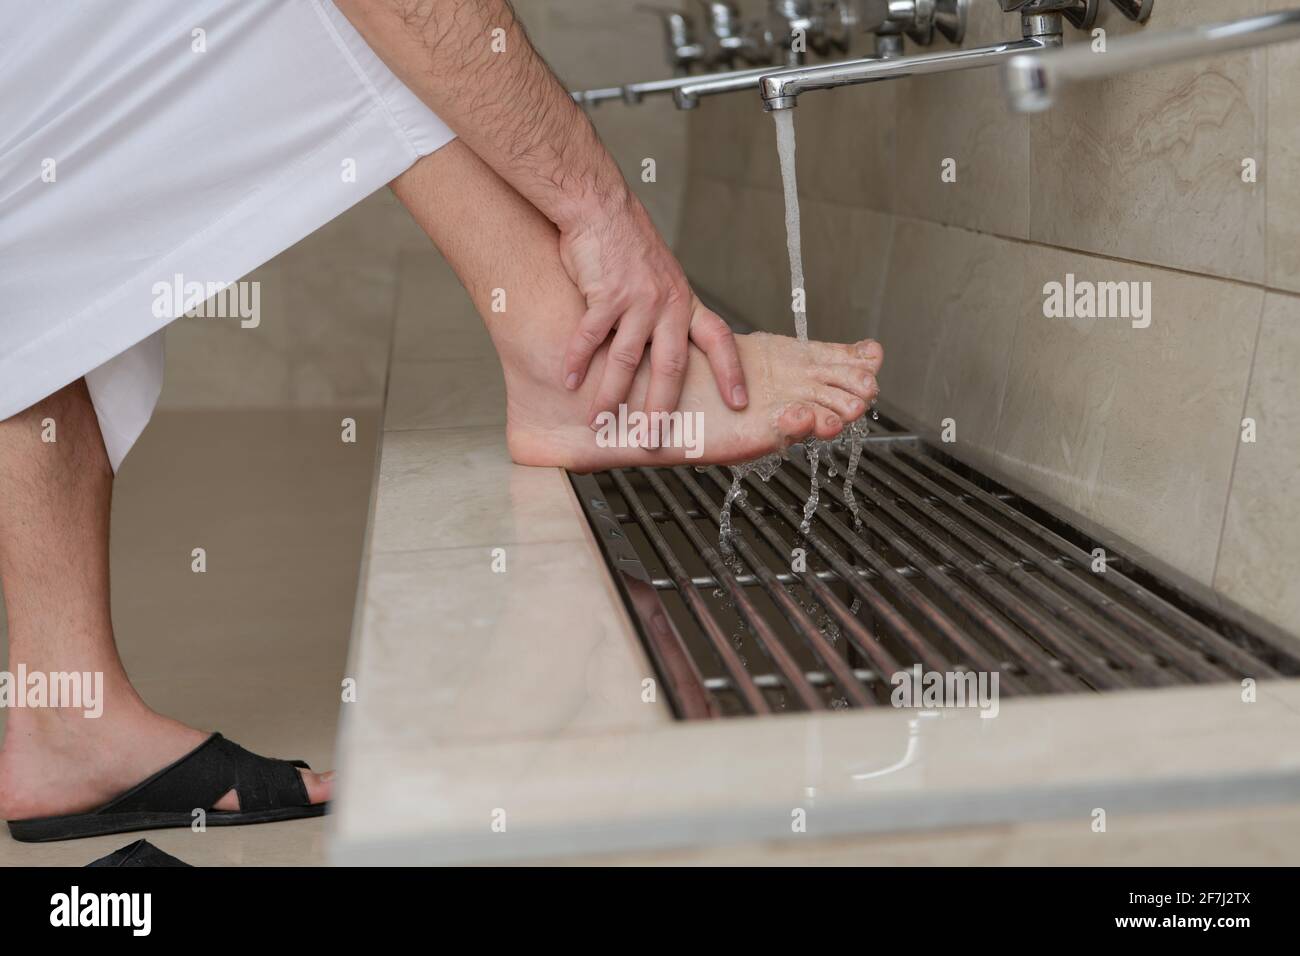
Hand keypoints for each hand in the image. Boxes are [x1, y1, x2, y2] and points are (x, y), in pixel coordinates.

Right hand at [558, 194, 747, 428]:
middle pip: (671, 367)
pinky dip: (578, 363)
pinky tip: (570, 382)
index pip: (719, 340)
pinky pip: (591, 338)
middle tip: (653, 437)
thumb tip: (663, 349)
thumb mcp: (662, 276)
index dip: (731, 372)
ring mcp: (637, 300)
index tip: (739, 402)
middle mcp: (666, 304)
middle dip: (661, 408)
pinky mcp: (605, 295)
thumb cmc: (627, 242)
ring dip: (611, 395)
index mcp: (684, 302)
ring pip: (627, 361)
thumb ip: (665, 312)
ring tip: (599, 421)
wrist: (600, 207)